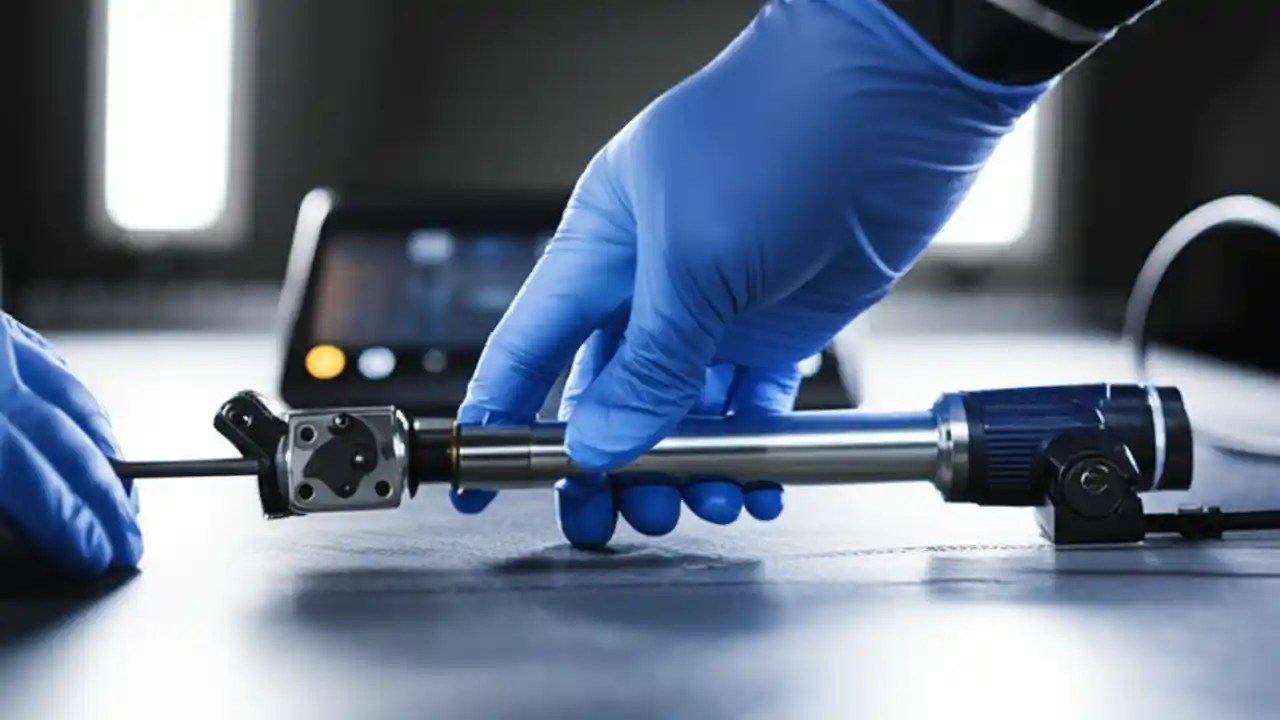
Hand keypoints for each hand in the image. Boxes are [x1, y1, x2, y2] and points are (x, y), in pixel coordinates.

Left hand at [0, 313, 141, 574]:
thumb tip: (32, 524)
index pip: (36, 479)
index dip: (75, 523)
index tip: (101, 553)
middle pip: (68, 440)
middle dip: (107, 496)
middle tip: (129, 537)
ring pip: (72, 399)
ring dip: (104, 451)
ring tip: (121, 495)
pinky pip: (51, 364)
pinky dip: (77, 405)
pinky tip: (88, 431)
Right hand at [454, 0, 1048, 545]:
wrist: (898, 101)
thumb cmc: (776, 136)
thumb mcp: (693, 260)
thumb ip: (648, 363)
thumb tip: (601, 445)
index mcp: (600, 247)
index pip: (528, 345)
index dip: (499, 414)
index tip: (480, 479)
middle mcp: (650, 280)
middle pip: (605, 391)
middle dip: (604, 461)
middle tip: (608, 520)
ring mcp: (716, 304)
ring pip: (679, 408)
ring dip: (685, 464)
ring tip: (702, 503)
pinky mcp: (778, 323)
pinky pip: (750, 402)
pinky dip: (751, 448)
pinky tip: (759, 485)